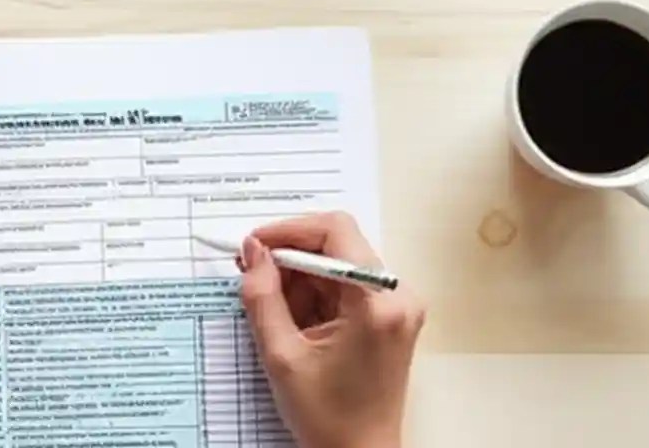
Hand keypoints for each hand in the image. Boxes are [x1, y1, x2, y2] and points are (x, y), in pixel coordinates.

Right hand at [240, 213, 424, 447]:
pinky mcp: (389, 317)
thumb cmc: (328, 418)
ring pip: (338, 265)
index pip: (335, 231)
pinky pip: (346, 286)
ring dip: (300, 277)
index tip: (255, 245)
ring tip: (271, 309)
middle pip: (337, 245)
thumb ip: (262, 296)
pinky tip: (292, 320)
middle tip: (251, 272)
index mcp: (377, 303)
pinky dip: (314, 294)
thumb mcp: (281, 354)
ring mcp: (397, 306)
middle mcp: (397, 297)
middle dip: (290, 256)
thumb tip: (252, 251)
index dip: (289, 230)